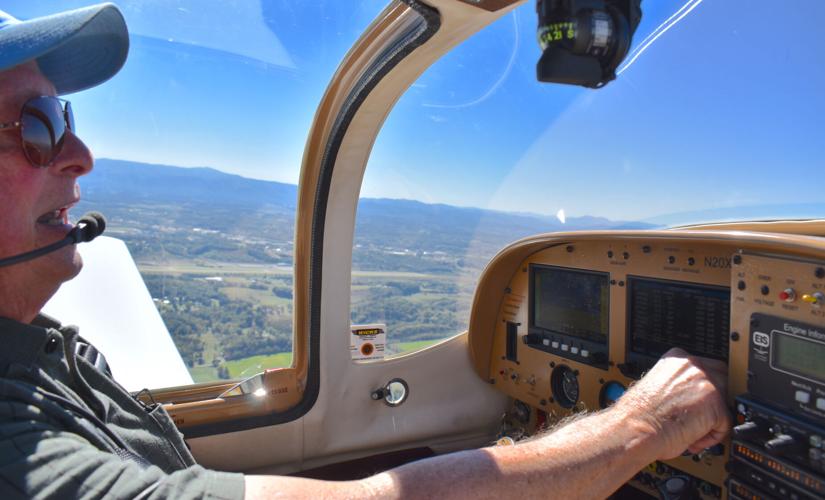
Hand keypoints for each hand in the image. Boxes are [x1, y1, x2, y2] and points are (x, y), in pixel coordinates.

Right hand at [615, 348, 730, 459]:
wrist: (635, 428)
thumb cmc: (639, 414)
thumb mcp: (659, 385)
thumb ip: (680, 384)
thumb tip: (693, 397)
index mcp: (677, 358)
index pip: (706, 367)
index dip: (704, 388)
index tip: (697, 404)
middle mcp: (693, 365)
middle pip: (723, 379)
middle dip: (715, 401)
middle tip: (698, 419)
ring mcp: (706, 382)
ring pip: (726, 402)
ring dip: (713, 420)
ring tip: (692, 432)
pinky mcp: (716, 403)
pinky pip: (726, 424)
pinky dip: (712, 436)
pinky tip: (693, 439)